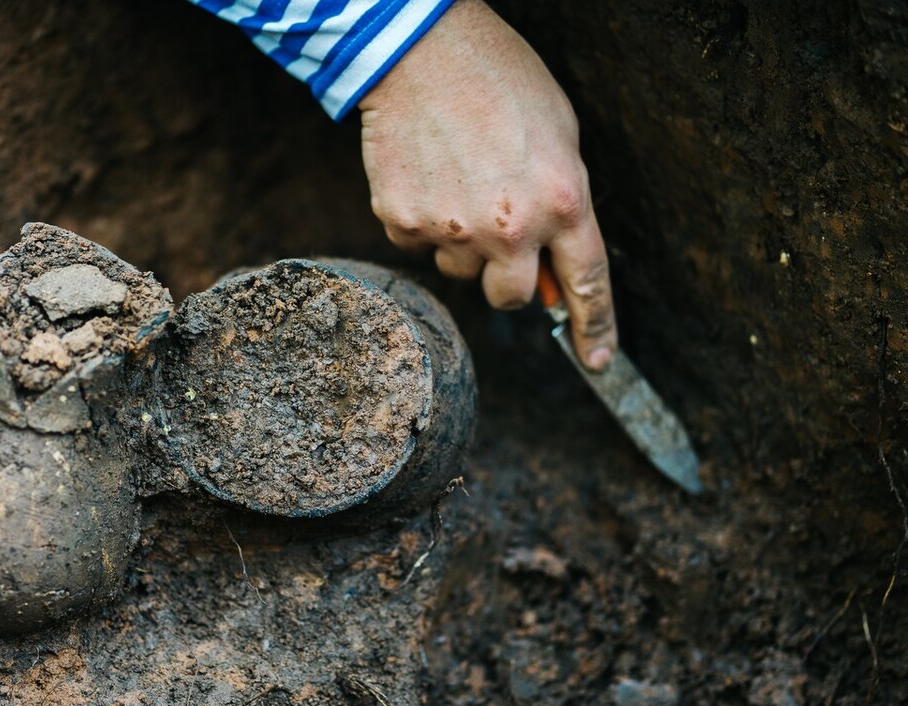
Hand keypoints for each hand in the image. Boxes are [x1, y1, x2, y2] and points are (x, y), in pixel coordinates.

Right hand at [357, 0, 615, 369]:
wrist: (421, 48)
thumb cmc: (500, 81)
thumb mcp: (560, 137)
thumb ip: (564, 208)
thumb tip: (552, 272)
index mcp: (562, 201)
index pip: (587, 284)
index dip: (595, 329)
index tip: (597, 360)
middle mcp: (509, 226)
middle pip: (512, 298)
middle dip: (508, 277)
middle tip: (499, 235)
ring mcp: (452, 229)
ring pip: (460, 271)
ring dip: (462, 242)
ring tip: (457, 180)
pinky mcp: (403, 221)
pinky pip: (416, 245)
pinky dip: (422, 220)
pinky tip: (426, 175)